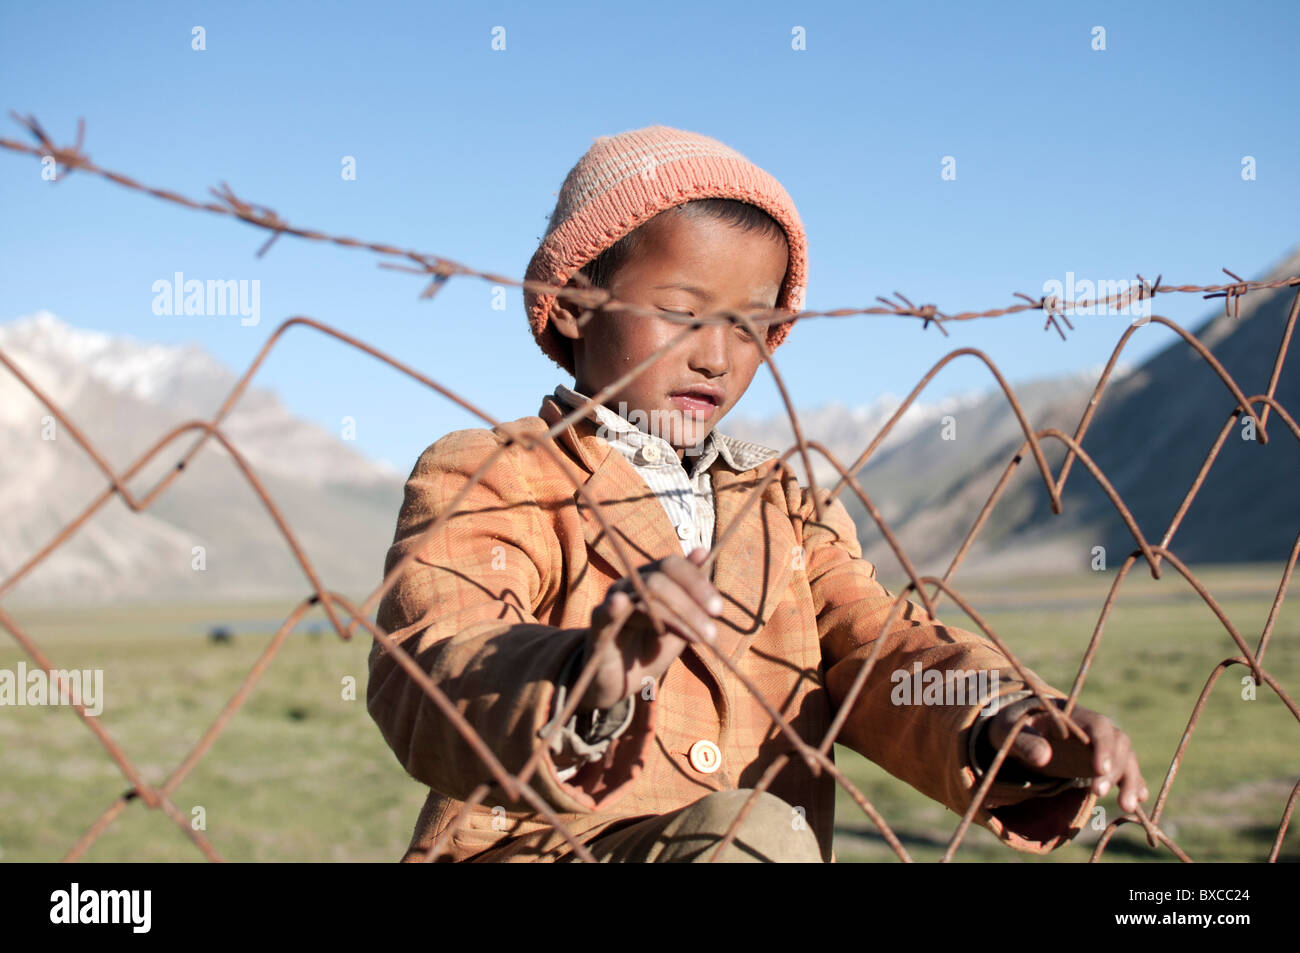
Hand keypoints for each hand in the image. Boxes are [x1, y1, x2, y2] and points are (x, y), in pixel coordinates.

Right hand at [576, 547, 721, 712]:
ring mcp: (611, 603)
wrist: (618, 680)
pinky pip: (603, 613)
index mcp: (649, 579)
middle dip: (690, 604)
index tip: (718, 610)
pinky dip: (613, 607)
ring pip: (641, 596)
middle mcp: (629, 585)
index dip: (696, 583)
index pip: (672, 566)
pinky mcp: (598, 627)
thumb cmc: (649, 647)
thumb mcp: (679, 622)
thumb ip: (691, 592)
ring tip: (696, 639)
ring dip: (674, 617)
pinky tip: (620, 604)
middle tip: (711, 634)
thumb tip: (704, 551)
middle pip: (659, 580)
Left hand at [985, 699, 1149, 812]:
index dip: (1102, 746)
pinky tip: (1138, 800)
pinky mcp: (1102, 761)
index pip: (1098, 725)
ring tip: (1126, 806)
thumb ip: (1025, 742)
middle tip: (1098, 792)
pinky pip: (1125, 769)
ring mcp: (1101, 744)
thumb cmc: (1014, 726)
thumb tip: (1043, 757)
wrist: (1020, 730)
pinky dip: (1134, 783)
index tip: (1098, 769)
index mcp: (1074, 714)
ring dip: (1129, 780)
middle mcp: (1094, 727)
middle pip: (1117, 743)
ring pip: (1126, 758)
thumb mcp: (1010, 730)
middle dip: (1114, 768)